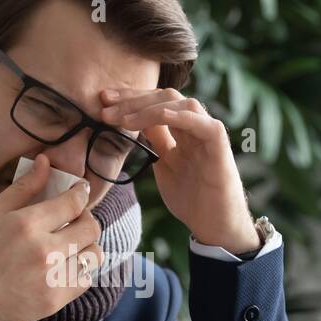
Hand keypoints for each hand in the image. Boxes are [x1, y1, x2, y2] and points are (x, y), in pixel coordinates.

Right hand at [0, 155, 104, 320]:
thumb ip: (22, 188)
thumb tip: (45, 162)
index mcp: (27, 224)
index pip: (73, 203)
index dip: (81, 194)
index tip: (80, 192)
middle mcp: (45, 250)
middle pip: (90, 228)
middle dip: (86, 219)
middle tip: (75, 219)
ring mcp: (52, 278)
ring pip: (93, 255)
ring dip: (86, 246)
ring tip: (72, 245)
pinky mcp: (55, 300)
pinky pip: (85, 281)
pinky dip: (80, 272)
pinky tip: (65, 268)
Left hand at [100, 88, 258, 254]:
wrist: (214, 224)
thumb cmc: (192, 198)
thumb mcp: (165, 165)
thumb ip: (155, 141)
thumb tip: (131, 121)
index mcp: (182, 129)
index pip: (154, 103)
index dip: (129, 99)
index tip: (102, 101)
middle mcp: (195, 124)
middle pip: (164, 97)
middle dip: (132, 98)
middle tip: (105, 102)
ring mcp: (207, 131)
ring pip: (179, 103)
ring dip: (148, 107)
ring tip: (123, 119)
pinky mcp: (218, 142)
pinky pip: (199, 122)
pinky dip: (178, 116)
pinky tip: (157, 117)